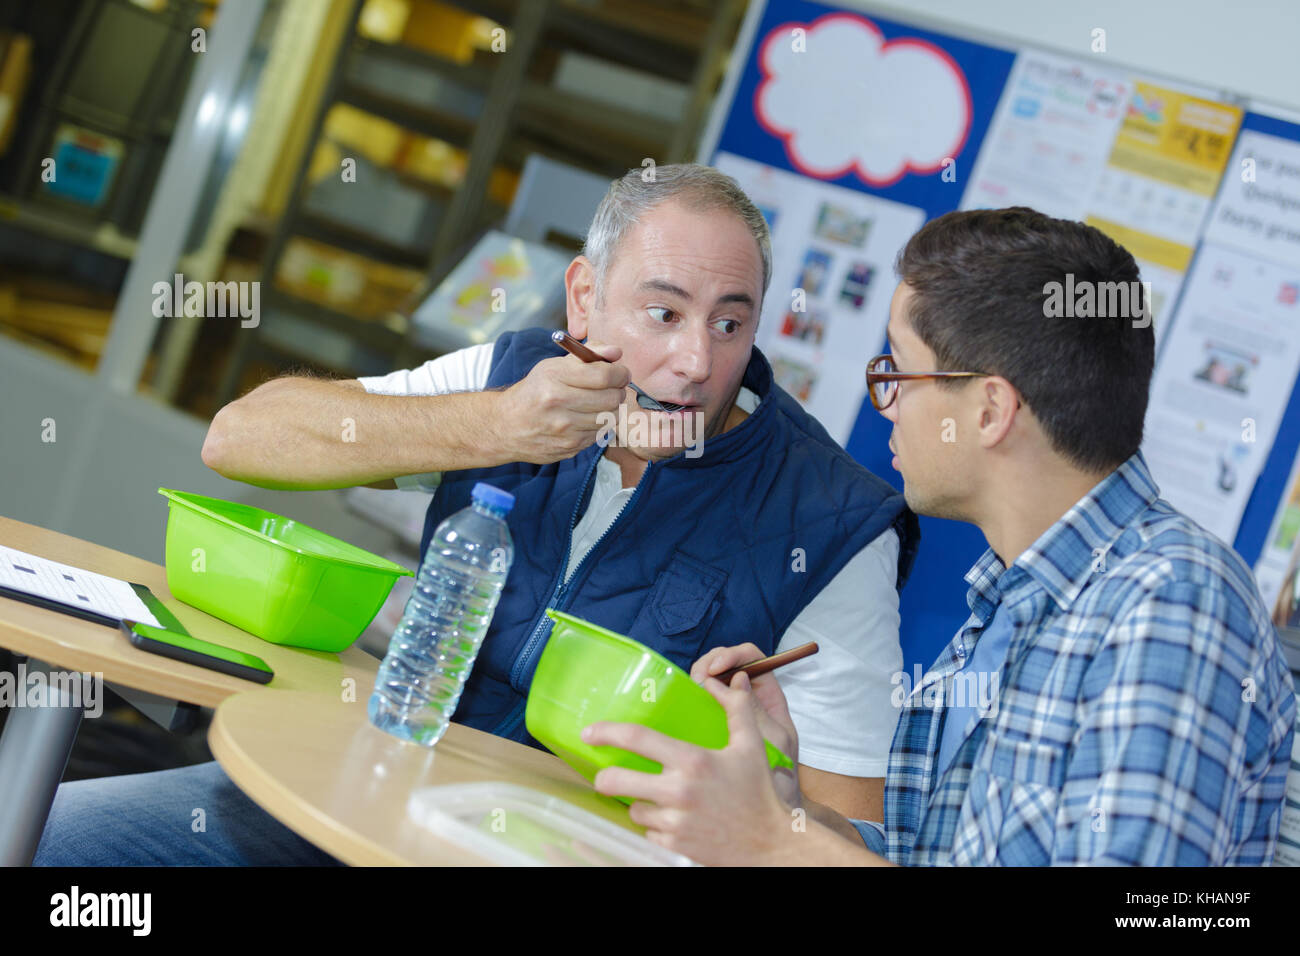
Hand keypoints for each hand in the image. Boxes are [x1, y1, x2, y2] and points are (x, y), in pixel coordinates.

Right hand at [496, 342, 629, 462]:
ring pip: (609, 418)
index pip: (604, 375)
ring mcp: (564, 430)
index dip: (620, 373)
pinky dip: (598, 425)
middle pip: (611, 398)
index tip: (621, 373)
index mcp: (554, 378)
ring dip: (610, 409)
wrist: (505, 427)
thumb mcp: (552, 366)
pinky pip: (599, 434)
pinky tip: (585, 419)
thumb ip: (587, 355)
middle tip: (613, 387)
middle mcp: (558, 404)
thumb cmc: (534, 392)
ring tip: (598, 402)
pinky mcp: (568, 448)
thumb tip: (616, 352)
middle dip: (618, 391)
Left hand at [583, 673, 799, 865]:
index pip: (638, 739)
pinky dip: (656, 828)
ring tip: (661, 800)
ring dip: (640, 804)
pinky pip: (648, 834)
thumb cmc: (759, 793)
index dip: (607, 732)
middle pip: (617, 781)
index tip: (589, 732)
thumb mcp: (751, 746)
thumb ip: (738, 709)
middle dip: (605, 778)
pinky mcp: (674, 846)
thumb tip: (732, 680)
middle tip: (607, 776)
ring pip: (634, 810)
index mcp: (692, 760)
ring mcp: (674, 822)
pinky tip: (675, 821)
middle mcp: (678, 790)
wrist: (771, 844)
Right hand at [691, 643, 799, 768]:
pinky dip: (690, 696)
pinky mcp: (711, 723)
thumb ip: (756, 710)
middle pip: (727, 662)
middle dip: (710, 663)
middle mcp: (748, 696)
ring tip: (690, 691)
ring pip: (711, 678)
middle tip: (696, 680)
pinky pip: (700, 701)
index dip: (733, 655)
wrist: (769, 806)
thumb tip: (738, 677)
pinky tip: (684, 704)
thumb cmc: (779, 774)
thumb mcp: (772, 740)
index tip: (715, 670)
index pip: (752, 658)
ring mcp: (728, 708)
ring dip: (698, 677)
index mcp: (768, 694)